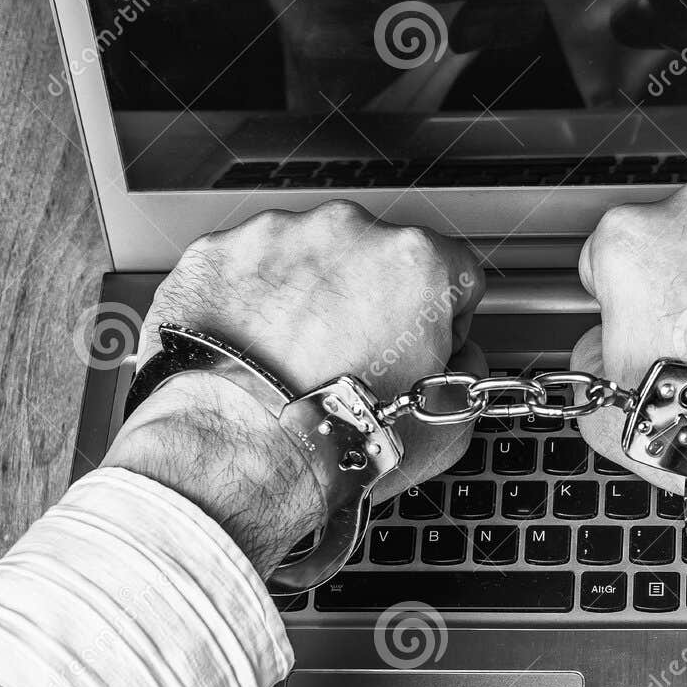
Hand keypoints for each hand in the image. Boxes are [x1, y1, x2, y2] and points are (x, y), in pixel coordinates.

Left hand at [102, 203, 485, 574]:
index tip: (425, 347)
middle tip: (353, 363)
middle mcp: (347, 232)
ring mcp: (276, 237)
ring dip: (309, 298)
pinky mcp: (217, 254)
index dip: (445, 319)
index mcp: (416, 263)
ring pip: (308, 258)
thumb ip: (469, 373)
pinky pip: (245, 270)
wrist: (240, 453)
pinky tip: (253, 353)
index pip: (455, 272)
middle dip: (370, 303)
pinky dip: (250, 303)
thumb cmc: (336, 441)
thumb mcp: (449, 426)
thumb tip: (462, 360)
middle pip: (376, 258)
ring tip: (295, 362)